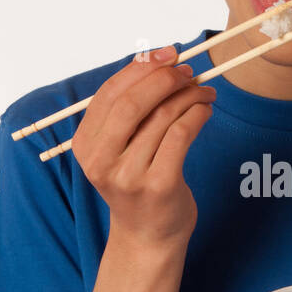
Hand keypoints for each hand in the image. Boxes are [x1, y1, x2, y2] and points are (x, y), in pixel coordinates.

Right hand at [71, 46, 216, 248]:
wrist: (148, 237)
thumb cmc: (138, 183)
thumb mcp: (121, 148)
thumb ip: (129, 110)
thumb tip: (156, 58)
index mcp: (85, 145)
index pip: (109, 93)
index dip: (140, 68)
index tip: (168, 53)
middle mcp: (101, 161)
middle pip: (132, 103)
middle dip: (164, 78)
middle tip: (189, 71)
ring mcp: (129, 176)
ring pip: (162, 117)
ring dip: (189, 95)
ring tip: (204, 91)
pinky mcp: (159, 185)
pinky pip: (181, 135)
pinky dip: (197, 114)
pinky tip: (205, 111)